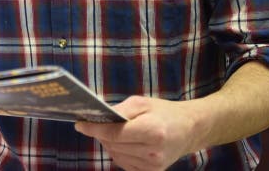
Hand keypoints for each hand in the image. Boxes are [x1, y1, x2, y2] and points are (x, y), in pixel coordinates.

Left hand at [75, 96, 202, 170]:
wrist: (189, 130)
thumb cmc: (163, 112)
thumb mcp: (141, 103)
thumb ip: (119, 110)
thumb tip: (96, 118)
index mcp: (152, 130)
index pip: (114, 133)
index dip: (94, 129)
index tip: (80, 124)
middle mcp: (153, 152)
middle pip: (113, 145)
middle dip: (102, 134)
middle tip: (101, 123)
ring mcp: (153, 166)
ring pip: (116, 155)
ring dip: (110, 144)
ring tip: (117, 132)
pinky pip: (124, 163)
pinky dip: (119, 153)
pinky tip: (126, 143)